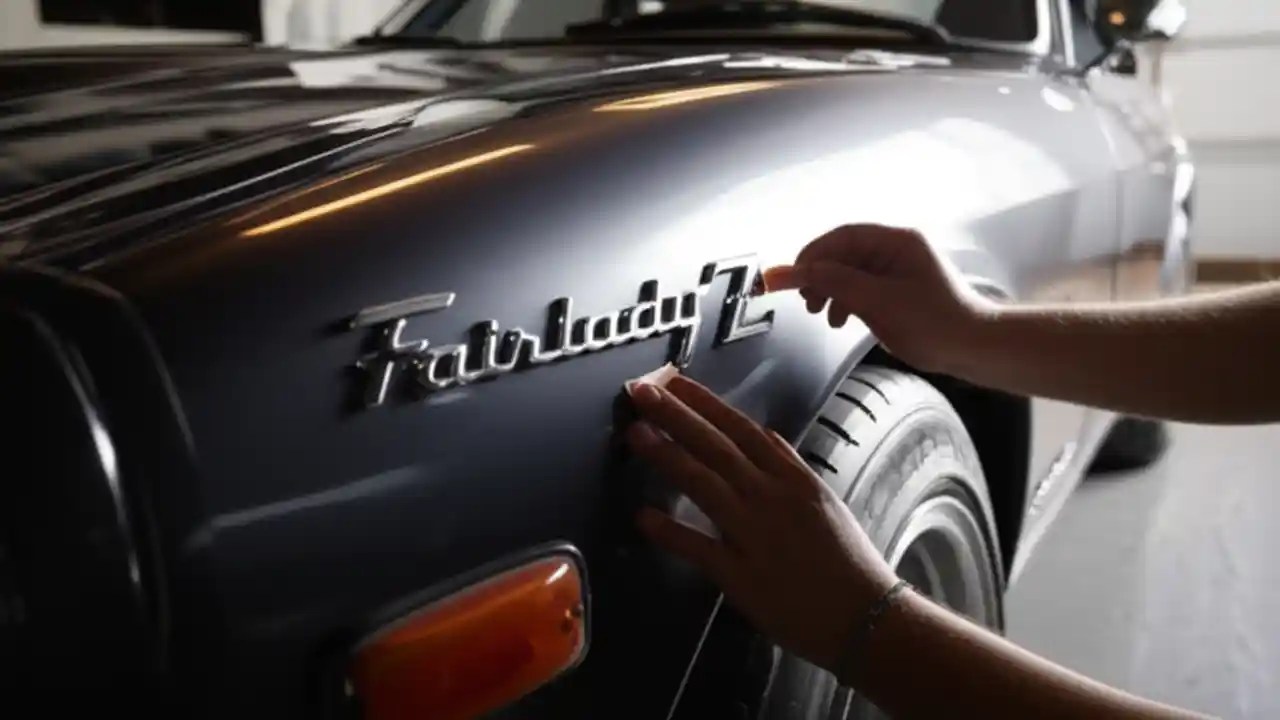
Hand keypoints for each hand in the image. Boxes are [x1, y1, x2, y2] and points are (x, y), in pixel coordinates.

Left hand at [624, 374, 898, 671]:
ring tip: (636, 434)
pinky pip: (699, 547)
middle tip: (642, 392)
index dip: (706, 404)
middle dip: (677, 415)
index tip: (676, 382)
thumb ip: (791, 467)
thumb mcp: (826, 501)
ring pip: (705, 484)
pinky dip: (670, 532)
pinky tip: (642, 517)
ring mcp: (755, 535)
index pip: (743, 430)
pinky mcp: (742, 576)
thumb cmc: (849, 563)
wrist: (869, 618)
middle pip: (717, 447)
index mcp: (795, 480)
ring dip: (667, 456)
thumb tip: (765, 435)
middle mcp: (773, 498)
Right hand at [765, 224, 993, 374]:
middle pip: (843, 254)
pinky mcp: (897, 290)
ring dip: (830, 291)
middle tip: (806, 302)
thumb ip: (834, 283)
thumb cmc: (933, 323)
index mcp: (896, 241)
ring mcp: (897, 270)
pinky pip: (861, 288)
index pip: (841, 238)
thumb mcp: (878, 301)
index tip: (787, 279)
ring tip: (821, 314)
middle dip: (819, 276)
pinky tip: (841, 320)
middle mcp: (896, 249)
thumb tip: (793, 271)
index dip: (811, 256)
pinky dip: (845, 302)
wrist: (976, 349)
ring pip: (849, 272)